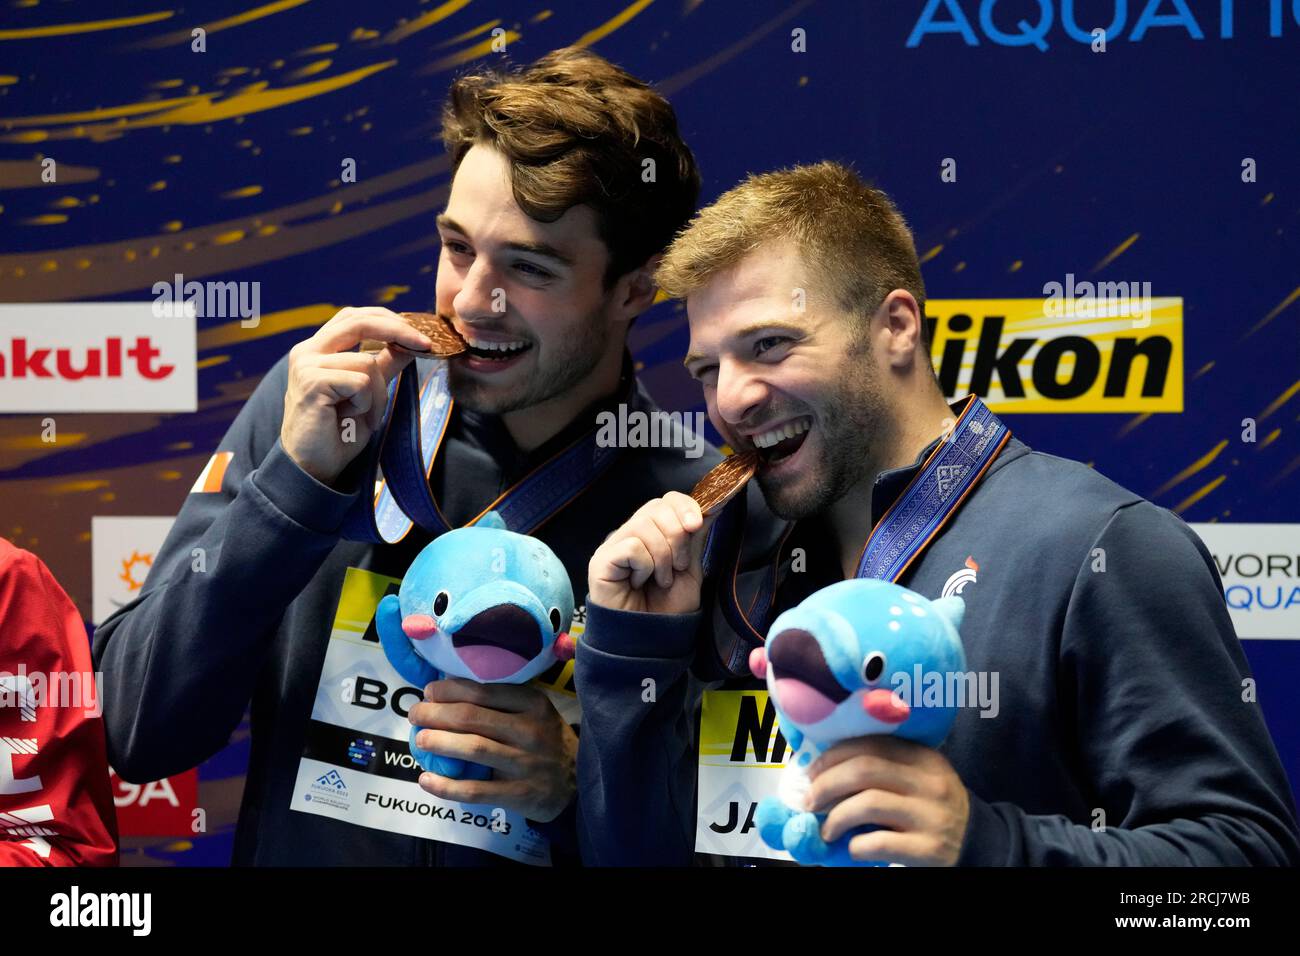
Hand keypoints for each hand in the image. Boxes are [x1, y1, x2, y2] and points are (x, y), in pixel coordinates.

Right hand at [280, 306, 432, 484]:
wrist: (315, 466)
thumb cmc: (339, 431)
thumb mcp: (369, 392)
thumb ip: (384, 365)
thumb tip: (410, 343)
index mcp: (318, 349)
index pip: (355, 317)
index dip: (388, 320)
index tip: (420, 333)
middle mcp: (308, 351)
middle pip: (359, 321)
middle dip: (398, 330)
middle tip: (425, 345)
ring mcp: (306, 365)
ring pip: (366, 362)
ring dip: (376, 394)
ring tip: (360, 415)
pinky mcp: (312, 382)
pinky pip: (361, 382)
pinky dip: (366, 404)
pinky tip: (348, 418)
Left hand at [408, 678, 576, 822]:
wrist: (577, 782)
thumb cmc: (545, 739)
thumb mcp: (535, 712)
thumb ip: (501, 702)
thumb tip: (445, 691)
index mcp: (532, 704)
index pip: (483, 691)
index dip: (449, 690)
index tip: (429, 692)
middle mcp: (530, 730)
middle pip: (472, 717)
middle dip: (435, 713)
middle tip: (415, 714)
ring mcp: (525, 763)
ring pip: (473, 749)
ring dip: (439, 743)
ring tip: (419, 740)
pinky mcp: (519, 794)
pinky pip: (475, 791)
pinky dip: (446, 787)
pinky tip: (426, 780)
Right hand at [587, 491, 715, 614]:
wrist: (652, 640)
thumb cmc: (668, 608)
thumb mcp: (690, 568)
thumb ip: (695, 537)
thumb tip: (712, 504)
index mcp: (652, 533)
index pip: (666, 501)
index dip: (684, 506)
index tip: (697, 525)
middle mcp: (631, 534)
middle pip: (656, 507)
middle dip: (677, 536)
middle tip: (678, 566)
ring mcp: (614, 546)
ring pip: (644, 525)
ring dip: (662, 557)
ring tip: (660, 580)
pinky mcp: (601, 560)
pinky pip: (631, 546)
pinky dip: (644, 567)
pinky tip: (639, 583)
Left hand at [806, 735, 969, 865]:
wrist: (980, 845)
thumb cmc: (935, 808)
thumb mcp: (920, 778)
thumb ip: (886, 767)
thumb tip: (826, 770)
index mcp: (923, 758)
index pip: (871, 744)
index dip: (834, 756)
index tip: (812, 772)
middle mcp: (929, 783)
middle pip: (865, 770)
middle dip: (827, 784)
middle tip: (810, 801)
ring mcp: (931, 816)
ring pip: (868, 803)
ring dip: (836, 817)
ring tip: (826, 830)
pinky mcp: (929, 849)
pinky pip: (880, 842)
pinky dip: (856, 845)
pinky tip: (851, 847)